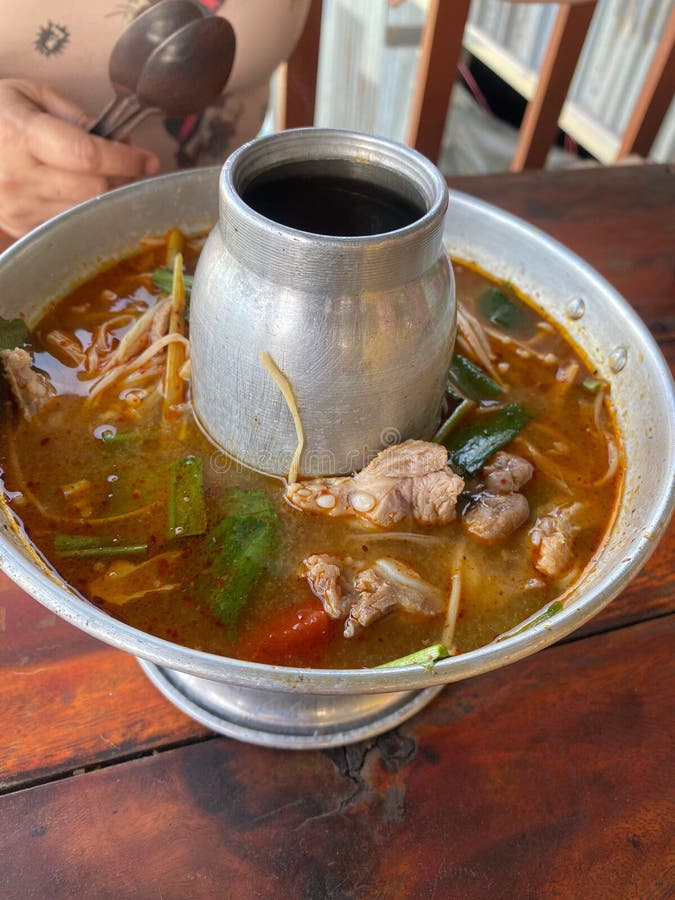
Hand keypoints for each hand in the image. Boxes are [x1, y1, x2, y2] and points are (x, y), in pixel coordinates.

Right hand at [0, 79, 159, 238]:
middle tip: (129, 168)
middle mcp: (19, 176)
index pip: (87, 155)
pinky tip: (82, 195)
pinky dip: (85, 210)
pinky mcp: (20, 228)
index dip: (125, 160)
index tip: (149, 159)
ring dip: (105, 197)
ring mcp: (18, 207)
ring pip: (84, 211)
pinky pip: (69, 224)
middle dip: (120, 179)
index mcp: (22, 135)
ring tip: (105, 178)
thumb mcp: (28, 94)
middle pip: (92, 189)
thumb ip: (74, 115)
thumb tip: (115, 139)